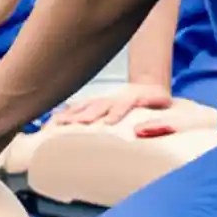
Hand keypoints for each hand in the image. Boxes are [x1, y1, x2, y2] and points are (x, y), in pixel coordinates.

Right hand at [50, 82, 171, 126]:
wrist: (150, 86)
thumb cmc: (157, 101)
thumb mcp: (163, 103)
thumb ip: (157, 116)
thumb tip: (142, 130)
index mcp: (132, 98)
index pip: (122, 104)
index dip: (116, 112)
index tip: (108, 122)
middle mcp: (113, 98)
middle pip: (98, 105)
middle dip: (86, 113)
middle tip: (74, 123)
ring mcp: (103, 99)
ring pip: (85, 105)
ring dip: (72, 113)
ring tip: (57, 122)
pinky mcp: (96, 102)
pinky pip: (79, 106)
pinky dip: (67, 112)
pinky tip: (53, 118)